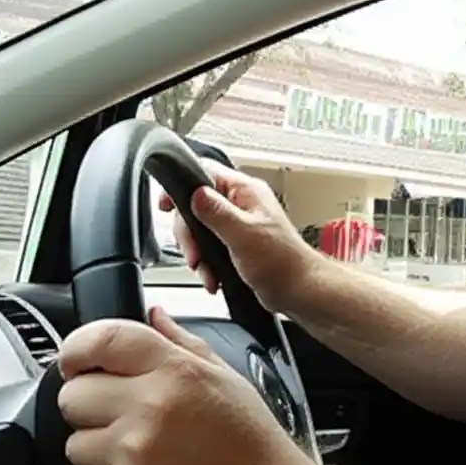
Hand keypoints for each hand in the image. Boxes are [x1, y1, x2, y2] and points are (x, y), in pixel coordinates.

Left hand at [57, 307, 319, 464]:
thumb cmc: (250, 443)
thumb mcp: (226, 379)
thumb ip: (181, 343)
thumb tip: (152, 315)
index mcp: (176, 371)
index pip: (101, 339)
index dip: (77, 348)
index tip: (76, 361)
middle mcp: (151, 407)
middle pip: (73, 394)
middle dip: (90, 403)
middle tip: (124, 416)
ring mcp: (132, 454)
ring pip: (73, 442)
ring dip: (98, 448)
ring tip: (143, 453)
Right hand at [158, 159, 318, 310]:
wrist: (299, 291)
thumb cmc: (282, 263)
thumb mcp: (243, 235)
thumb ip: (216, 212)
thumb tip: (195, 194)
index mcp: (246, 192)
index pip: (205, 173)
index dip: (182, 187)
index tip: (166, 206)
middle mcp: (242, 204)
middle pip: (196, 206)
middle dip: (190, 234)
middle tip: (195, 254)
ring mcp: (240, 224)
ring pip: (202, 230)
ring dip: (199, 253)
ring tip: (207, 271)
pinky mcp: (239, 244)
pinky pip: (211, 247)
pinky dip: (208, 263)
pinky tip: (213, 277)